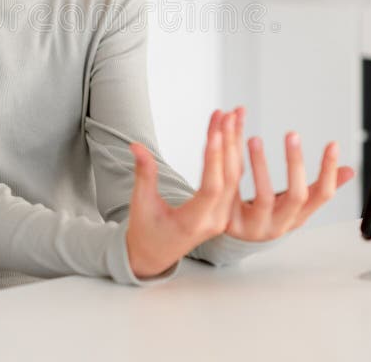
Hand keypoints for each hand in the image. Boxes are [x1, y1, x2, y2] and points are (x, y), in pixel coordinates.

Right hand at [126, 109, 243, 277]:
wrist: (154, 256)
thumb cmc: (145, 231)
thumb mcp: (140, 204)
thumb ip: (143, 175)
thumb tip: (136, 145)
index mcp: (192, 223)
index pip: (210, 188)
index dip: (214, 160)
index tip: (215, 133)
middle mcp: (213, 220)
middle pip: (228, 178)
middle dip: (227, 143)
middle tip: (226, 115)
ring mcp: (222, 216)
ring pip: (235, 176)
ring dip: (234, 144)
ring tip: (233, 115)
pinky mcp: (224, 209)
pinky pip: (233, 179)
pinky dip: (233, 154)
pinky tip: (233, 132)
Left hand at [223, 106, 354, 241]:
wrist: (234, 236)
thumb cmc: (268, 214)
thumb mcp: (295, 204)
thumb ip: (319, 187)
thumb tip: (350, 171)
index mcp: (298, 216)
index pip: (322, 195)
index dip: (329, 171)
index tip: (333, 144)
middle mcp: (280, 224)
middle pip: (296, 196)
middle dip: (296, 164)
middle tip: (293, 134)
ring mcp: (256, 226)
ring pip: (262, 196)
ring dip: (260, 165)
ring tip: (254, 138)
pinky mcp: (231, 223)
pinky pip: (233, 193)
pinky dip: (230, 169)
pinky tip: (228, 149)